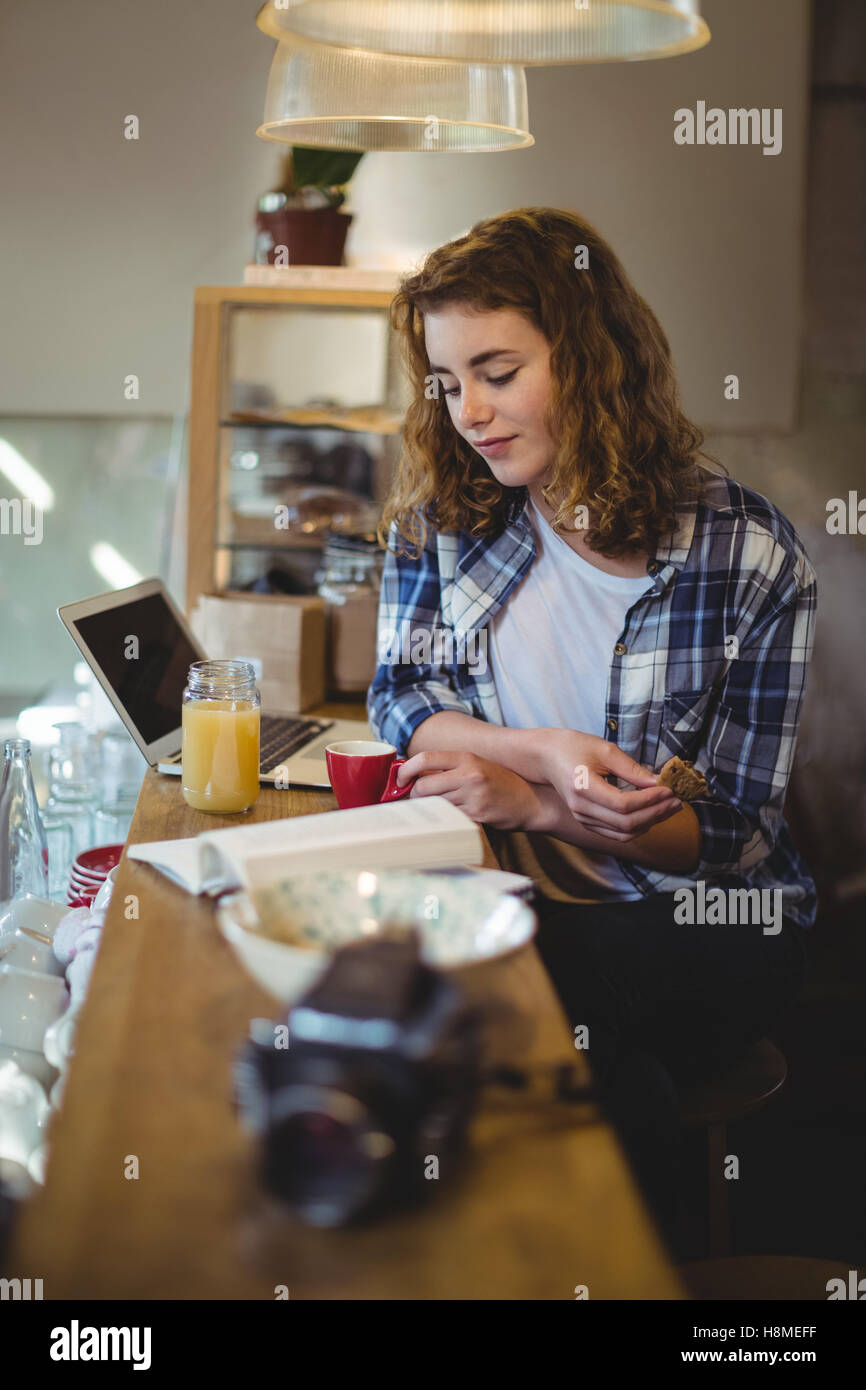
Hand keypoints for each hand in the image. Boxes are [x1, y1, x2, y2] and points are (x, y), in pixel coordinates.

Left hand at [397, 750, 540, 829]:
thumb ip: (449, 768)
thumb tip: (413, 775)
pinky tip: (451, 818)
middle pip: (423, 786)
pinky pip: (449, 818)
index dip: (406, 770)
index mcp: (466, 758)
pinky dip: (445, 819)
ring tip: (435, 810)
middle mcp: (469, 774)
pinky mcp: (477, 815)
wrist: (532, 801)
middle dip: (415, 795)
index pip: (425, 759)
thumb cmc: (500, 784)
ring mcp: (473, 796)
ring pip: (434, 804)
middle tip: (416, 800)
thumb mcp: (476, 766)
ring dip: (429, 809)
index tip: (400, 780)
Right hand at [535, 727, 681, 841]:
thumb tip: (659, 782)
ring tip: (669, 807)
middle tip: (677, 800)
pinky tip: (652, 813)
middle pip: (626, 823)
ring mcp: (582, 818)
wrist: (545, 757)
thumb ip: (632, 768)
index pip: (623, 804)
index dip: (650, 800)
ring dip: (651, 822)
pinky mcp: (587, 822)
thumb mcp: (604, 749)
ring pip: (624, 833)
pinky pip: (616, 833)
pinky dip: (638, 827)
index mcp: (582, 787)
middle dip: (656, 813)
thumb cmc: (572, 747)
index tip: (670, 789)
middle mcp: (581, 808)